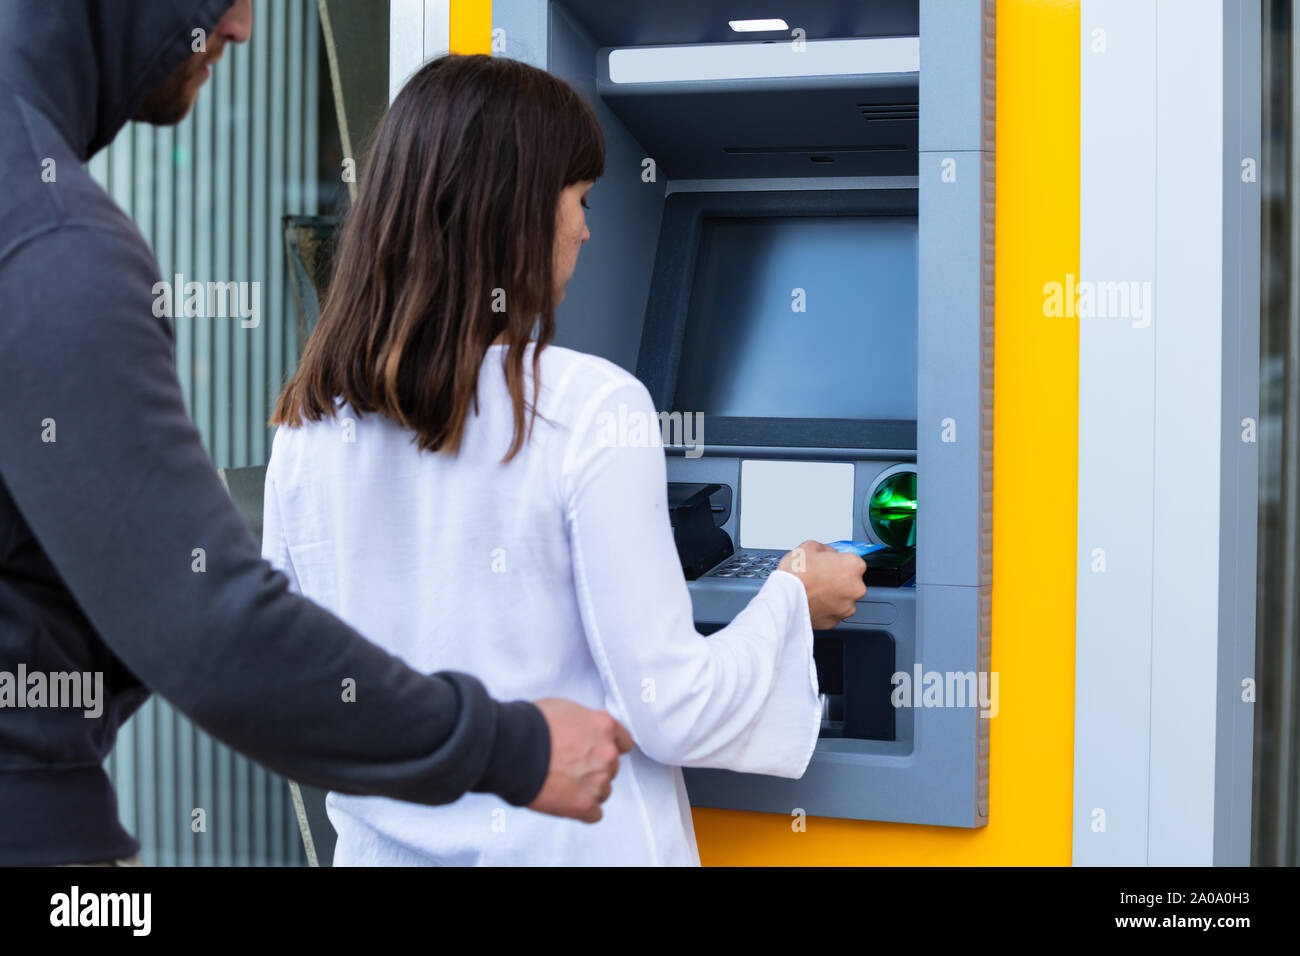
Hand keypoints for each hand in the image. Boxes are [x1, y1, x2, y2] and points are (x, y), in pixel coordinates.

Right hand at [527, 699, 633, 822]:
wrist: (513, 748)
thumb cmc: (531, 725)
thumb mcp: (565, 709)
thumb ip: (584, 723)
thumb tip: (582, 732)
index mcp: (605, 726)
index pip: (624, 742)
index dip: (608, 747)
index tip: (596, 752)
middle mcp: (607, 753)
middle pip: (611, 768)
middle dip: (593, 769)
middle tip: (569, 768)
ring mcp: (598, 781)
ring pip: (603, 792)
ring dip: (587, 790)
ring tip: (561, 784)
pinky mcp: (584, 805)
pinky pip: (594, 814)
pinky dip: (581, 810)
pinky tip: (565, 801)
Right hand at [778, 540, 866, 629]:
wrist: (784, 600)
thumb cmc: (796, 575)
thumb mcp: (810, 546)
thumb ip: (826, 550)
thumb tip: (828, 554)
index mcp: (853, 566)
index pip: (853, 561)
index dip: (839, 561)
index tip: (830, 564)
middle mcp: (856, 588)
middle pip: (851, 581)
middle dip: (838, 579)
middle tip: (820, 576)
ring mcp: (847, 607)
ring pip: (843, 598)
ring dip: (833, 595)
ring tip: (814, 590)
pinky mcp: (836, 621)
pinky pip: (833, 611)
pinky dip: (826, 608)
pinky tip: (813, 601)